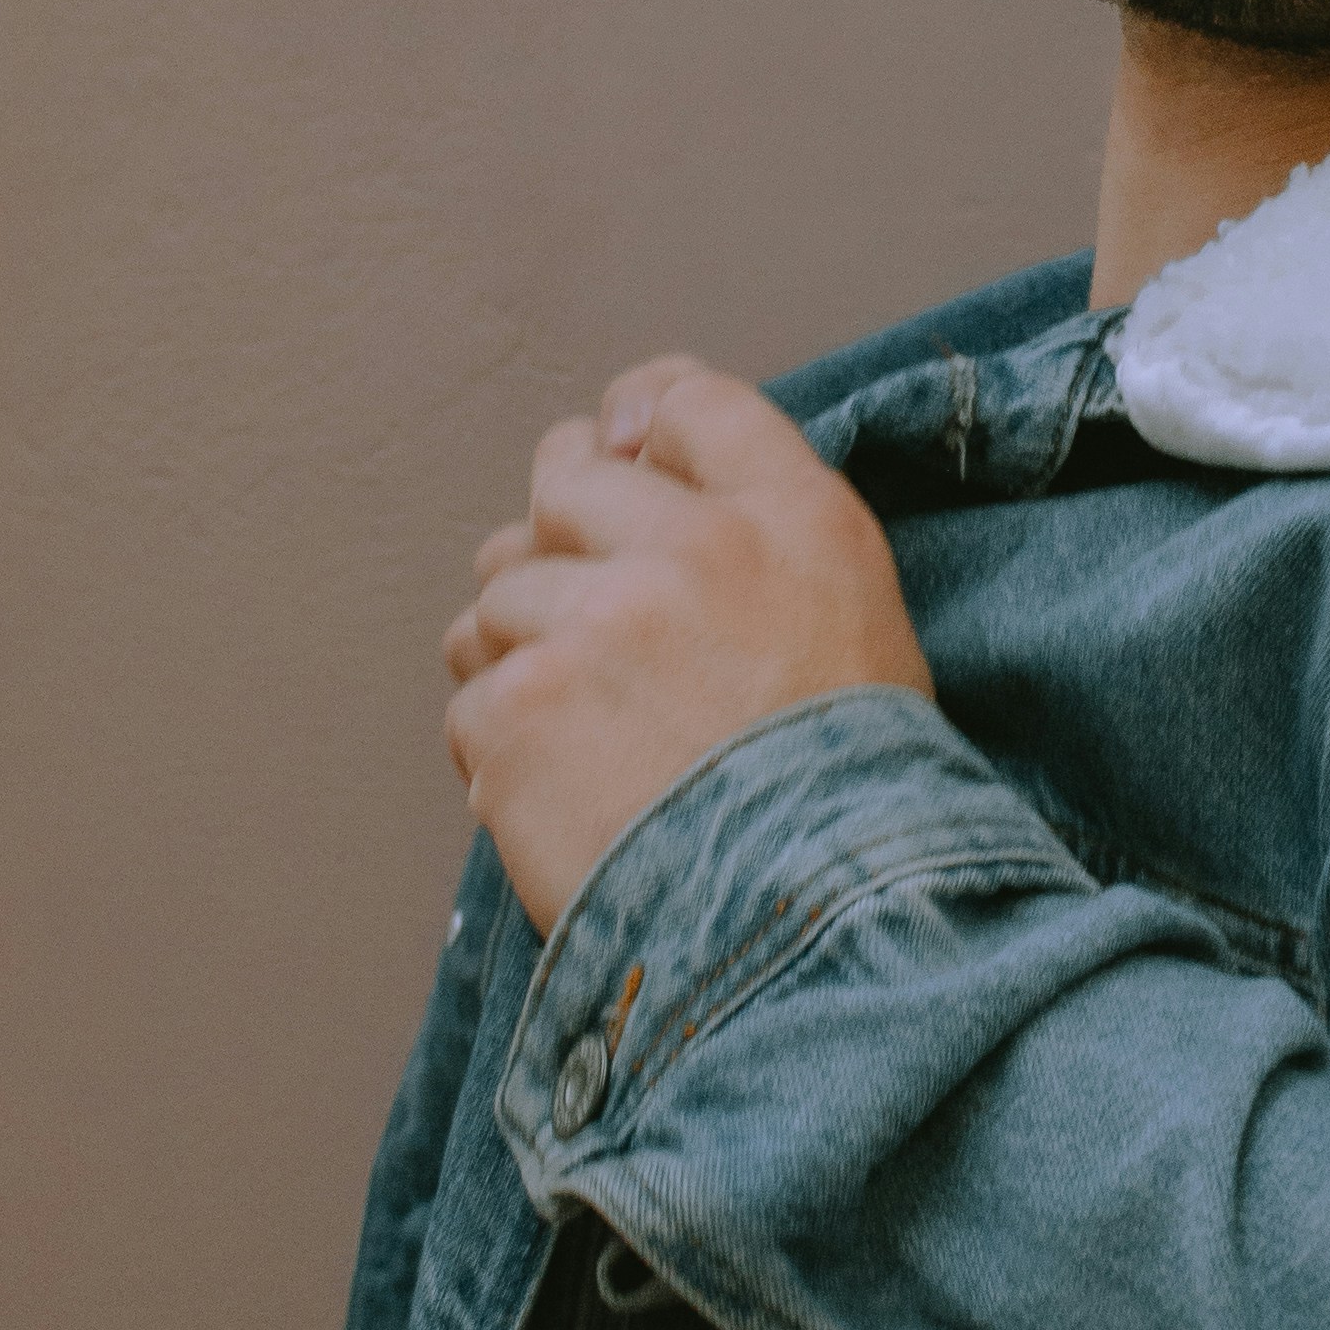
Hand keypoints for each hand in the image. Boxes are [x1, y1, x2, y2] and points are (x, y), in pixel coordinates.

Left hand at [442, 354, 931, 936]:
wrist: (822, 927)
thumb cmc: (852, 791)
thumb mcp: (857, 621)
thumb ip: (763, 529)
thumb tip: (627, 450)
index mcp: (794, 519)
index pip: (687, 401)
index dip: (633, 424)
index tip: (615, 455)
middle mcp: (693, 548)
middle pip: (563, 481)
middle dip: (560, 543)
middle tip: (594, 629)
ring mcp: (597, 625)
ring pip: (499, 596)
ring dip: (525, 657)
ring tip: (594, 740)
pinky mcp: (523, 711)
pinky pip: (472, 702)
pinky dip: (504, 753)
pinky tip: (569, 798)